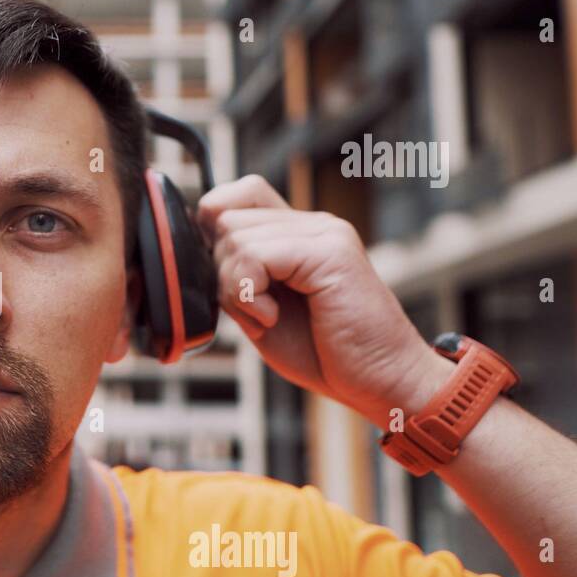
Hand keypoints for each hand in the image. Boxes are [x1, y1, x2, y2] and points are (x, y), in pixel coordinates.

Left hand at [197, 175, 441, 427]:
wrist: (383, 381)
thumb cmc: (326, 355)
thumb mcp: (262, 311)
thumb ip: (237, 277)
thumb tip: (193, 254)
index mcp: (298, 234)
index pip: (236, 195)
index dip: (213, 231)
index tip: (227, 282)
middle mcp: (312, 224)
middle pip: (225, 216)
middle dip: (221, 271)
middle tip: (252, 311)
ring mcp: (323, 233)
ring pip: (234, 236)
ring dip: (235, 289)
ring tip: (266, 317)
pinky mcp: (329, 252)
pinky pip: (256, 255)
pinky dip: (250, 294)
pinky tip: (272, 318)